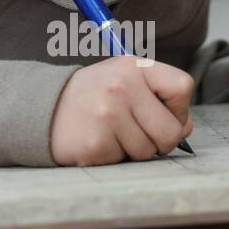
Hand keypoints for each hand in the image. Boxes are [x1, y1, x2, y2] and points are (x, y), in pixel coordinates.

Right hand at [49, 56, 194, 164]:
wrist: (44, 107)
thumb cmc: (95, 97)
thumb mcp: (126, 83)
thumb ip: (159, 100)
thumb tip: (184, 129)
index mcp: (134, 66)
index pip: (182, 87)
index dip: (180, 110)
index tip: (165, 115)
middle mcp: (121, 86)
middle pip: (171, 130)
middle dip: (162, 142)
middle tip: (141, 136)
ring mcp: (107, 115)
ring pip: (148, 152)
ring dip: (135, 151)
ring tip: (113, 134)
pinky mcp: (96, 143)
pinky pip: (124, 162)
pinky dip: (115, 158)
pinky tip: (98, 142)